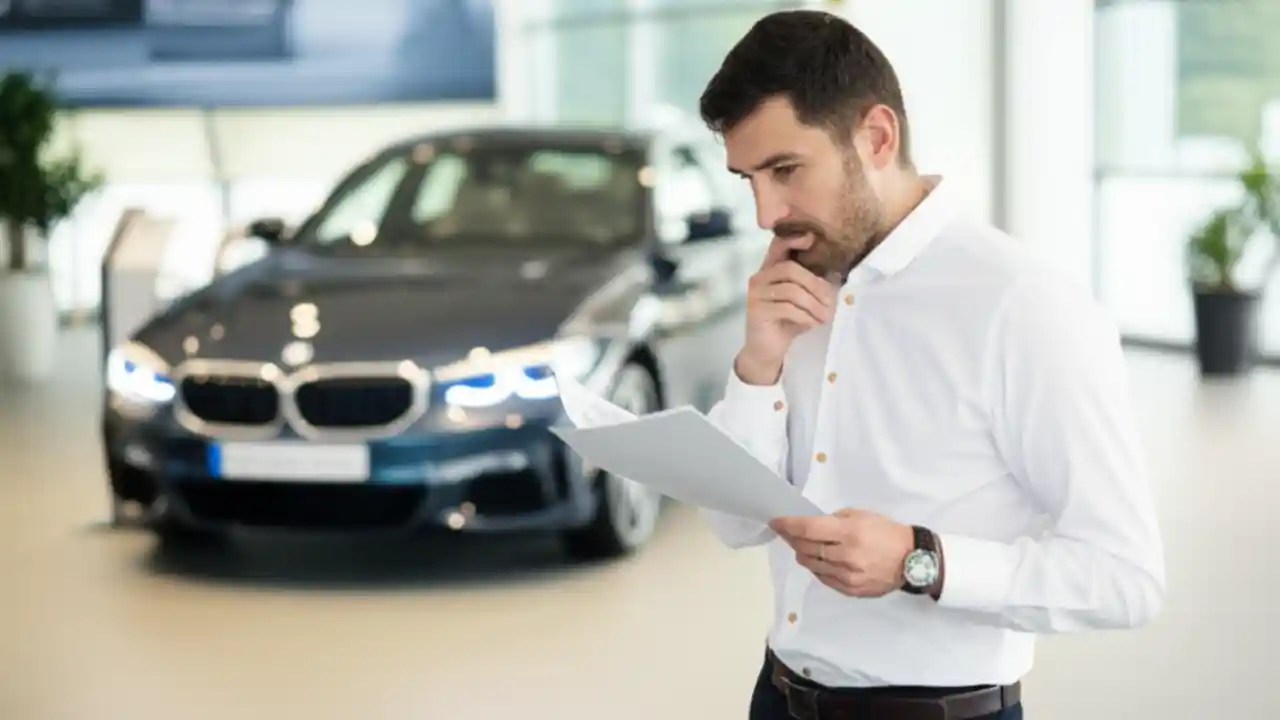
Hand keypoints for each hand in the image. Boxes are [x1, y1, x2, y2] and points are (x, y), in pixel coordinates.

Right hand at [736, 235, 837, 384]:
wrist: (768, 350)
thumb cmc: (788, 321)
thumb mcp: (804, 299)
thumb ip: (814, 283)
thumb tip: (838, 271)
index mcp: (770, 269)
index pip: (778, 245)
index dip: (794, 239)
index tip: (812, 239)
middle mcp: (759, 278)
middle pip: (790, 269)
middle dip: (816, 285)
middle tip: (831, 300)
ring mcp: (756, 294)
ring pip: (791, 290)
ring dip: (813, 305)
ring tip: (824, 317)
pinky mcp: (757, 311)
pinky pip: (786, 308)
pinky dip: (805, 317)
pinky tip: (813, 324)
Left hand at [769, 509, 913, 597]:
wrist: (912, 560)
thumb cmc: (886, 532)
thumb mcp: (862, 515)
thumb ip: (835, 520)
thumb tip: (812, 525)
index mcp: (849, 533)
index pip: (807, 529)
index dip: (787, 525)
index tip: (775, 521)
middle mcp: (845, 556)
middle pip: (805, 548)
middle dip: (791, 538)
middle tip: (786, 532)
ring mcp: (846, 576)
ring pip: (811, 565)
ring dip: (802, 553)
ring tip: (802, 545)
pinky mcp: (850, 590)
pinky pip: (823, 578)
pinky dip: (816, 567)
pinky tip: (819, 559)